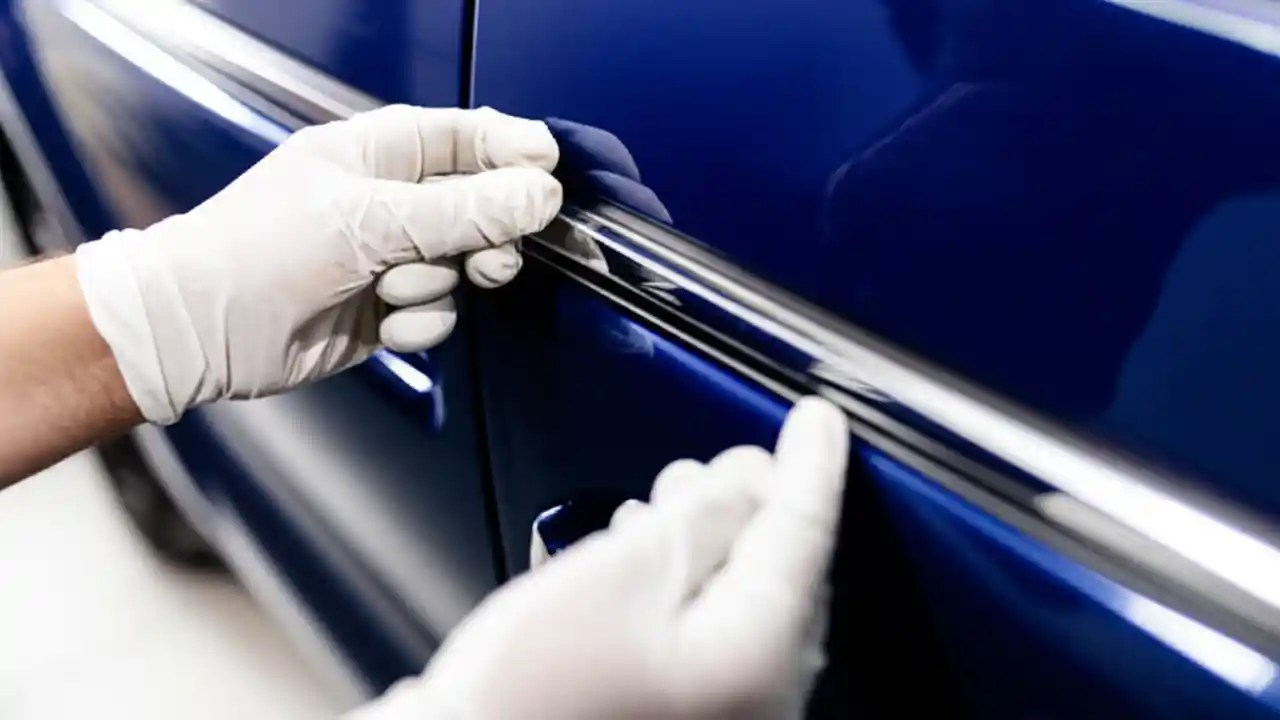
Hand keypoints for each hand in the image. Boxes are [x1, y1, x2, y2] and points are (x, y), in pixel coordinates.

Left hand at [76, 105, 560, 423]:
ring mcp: (390, 256)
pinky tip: (382, 321)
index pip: (467, 136)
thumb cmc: (259, 252)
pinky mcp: (388, 307)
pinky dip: (417, 321)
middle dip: (487, 236)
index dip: (513, 151)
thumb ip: (462, 211)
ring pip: (464, 266)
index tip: (549, 171)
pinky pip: (440, 312)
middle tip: (488, 258)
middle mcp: (389, 201)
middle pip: (481, 208)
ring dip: (437, 284)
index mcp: (378, 152)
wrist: (201, 332)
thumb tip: (538, 195)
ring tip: (392, 288)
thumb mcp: (368, 221)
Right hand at [352, 397, 848, 719]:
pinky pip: (715, 647)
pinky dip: (692, 594)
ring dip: (714, 546)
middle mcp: (759, 704)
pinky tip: (651, 566)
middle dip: (755, 508)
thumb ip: (696, 520)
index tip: (819, 421)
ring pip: (746, 610)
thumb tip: (746, 485)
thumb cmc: (521, 697)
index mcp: (756, 659)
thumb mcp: (616, 573)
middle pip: (781, 577)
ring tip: (676, 500)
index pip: (804, 537)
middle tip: (734, 462)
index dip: (810, 466)